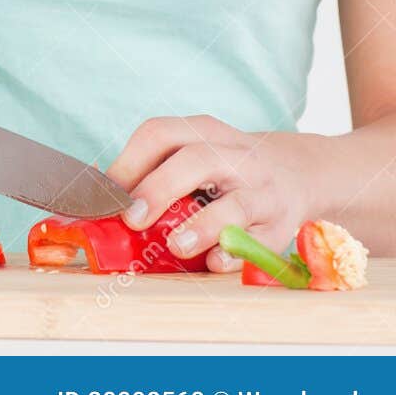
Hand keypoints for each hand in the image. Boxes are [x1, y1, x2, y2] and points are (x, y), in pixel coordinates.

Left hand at [106, 115, 323, 271]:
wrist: (301, 171)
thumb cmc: (226, 170)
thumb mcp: (194, 156)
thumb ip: (153, 173)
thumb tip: (94, 202)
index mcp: (203, 132)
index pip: (159, 134)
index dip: (128, 164)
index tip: (106, 195)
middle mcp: (235, 155)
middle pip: (195, 160)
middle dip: (158, 188)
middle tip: (132, 218)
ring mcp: (262, 189)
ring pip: (235, 204)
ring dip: (202, 226)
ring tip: (175, 246)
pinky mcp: (282, 223)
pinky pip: (260, 240)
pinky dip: (235, 254)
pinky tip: (215, 262)